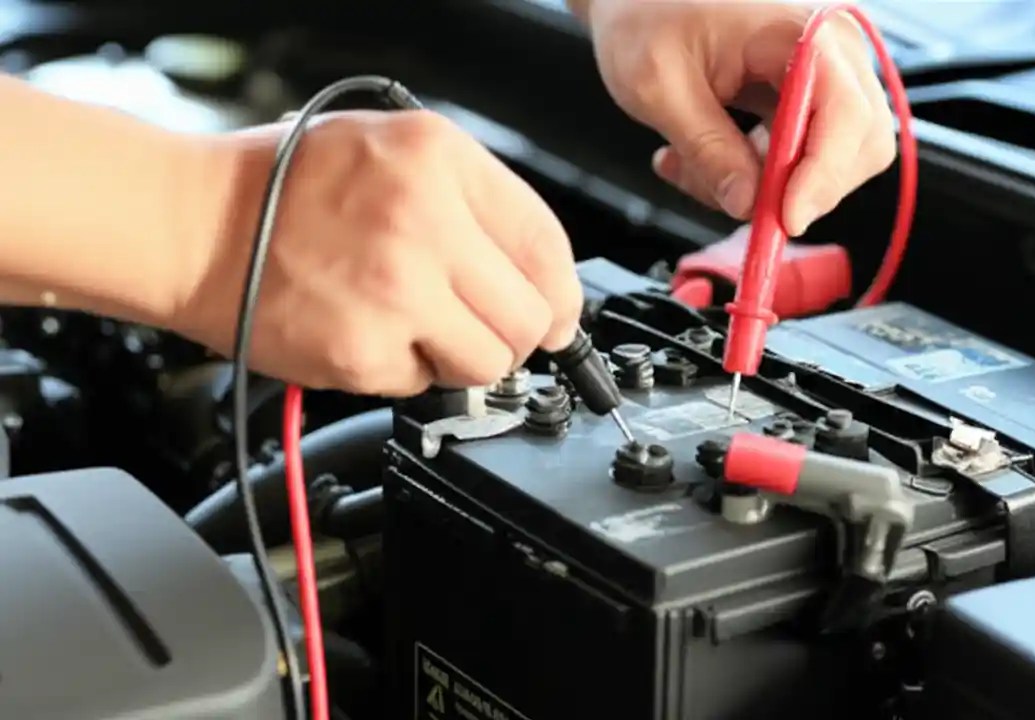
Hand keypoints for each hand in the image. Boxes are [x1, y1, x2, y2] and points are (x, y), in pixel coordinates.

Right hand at [176, 110, 582, 395]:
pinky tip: (370, 331)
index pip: (547, 244)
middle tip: (474, 322)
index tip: (557, 315)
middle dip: (513, 330)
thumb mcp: (397, 150)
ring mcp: (397, 291)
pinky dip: (405, 370)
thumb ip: (476, 204)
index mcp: (440, 161)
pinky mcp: (365, 351)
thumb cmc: (287, 186)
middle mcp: (426, 222)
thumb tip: (548, 286)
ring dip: (464, 356)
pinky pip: (426, 384)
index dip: (561, 292)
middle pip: (533, 316)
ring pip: (491, 361)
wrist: (194, 225)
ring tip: (417, 325)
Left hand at [579, 1, 896, 235]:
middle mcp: (831, 52)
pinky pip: (805, 161)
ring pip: (833, 164)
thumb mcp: (658, 87)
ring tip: (696, 167)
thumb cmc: (646, 16)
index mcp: (803, 31)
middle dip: (795, 188)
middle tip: (731, 197)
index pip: (845, 114)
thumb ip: (706, 147)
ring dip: (768, 187)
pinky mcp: (809, 100)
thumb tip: (746, 203)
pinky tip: (708, 161)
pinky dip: (759, 177)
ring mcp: (827, 77)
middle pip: (858, 147)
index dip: (822, 176)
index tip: (786, 218)